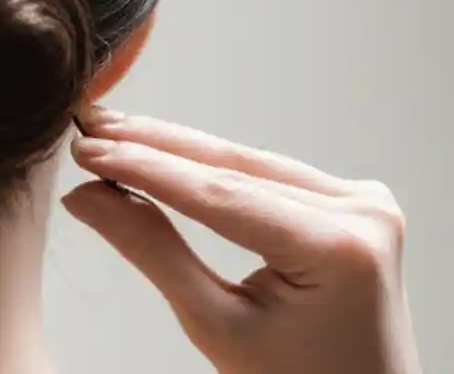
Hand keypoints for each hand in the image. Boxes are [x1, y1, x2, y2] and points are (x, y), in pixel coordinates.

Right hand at [64, 107, 421, 373]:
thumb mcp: (216, 327)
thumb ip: (155, 253)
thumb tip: (91, 196)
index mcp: (340, 249)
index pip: (221, 194)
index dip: (146, 167)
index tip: (89, 149)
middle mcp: (363, 212)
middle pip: (236, 167)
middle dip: (156, 146)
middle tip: (92, 128)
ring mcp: (365, 203)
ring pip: (251, 164)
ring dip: (180, 150)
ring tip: (116, 134)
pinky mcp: (353, 203)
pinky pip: (273, 175)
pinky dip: (217, 166)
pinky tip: (170, 150)